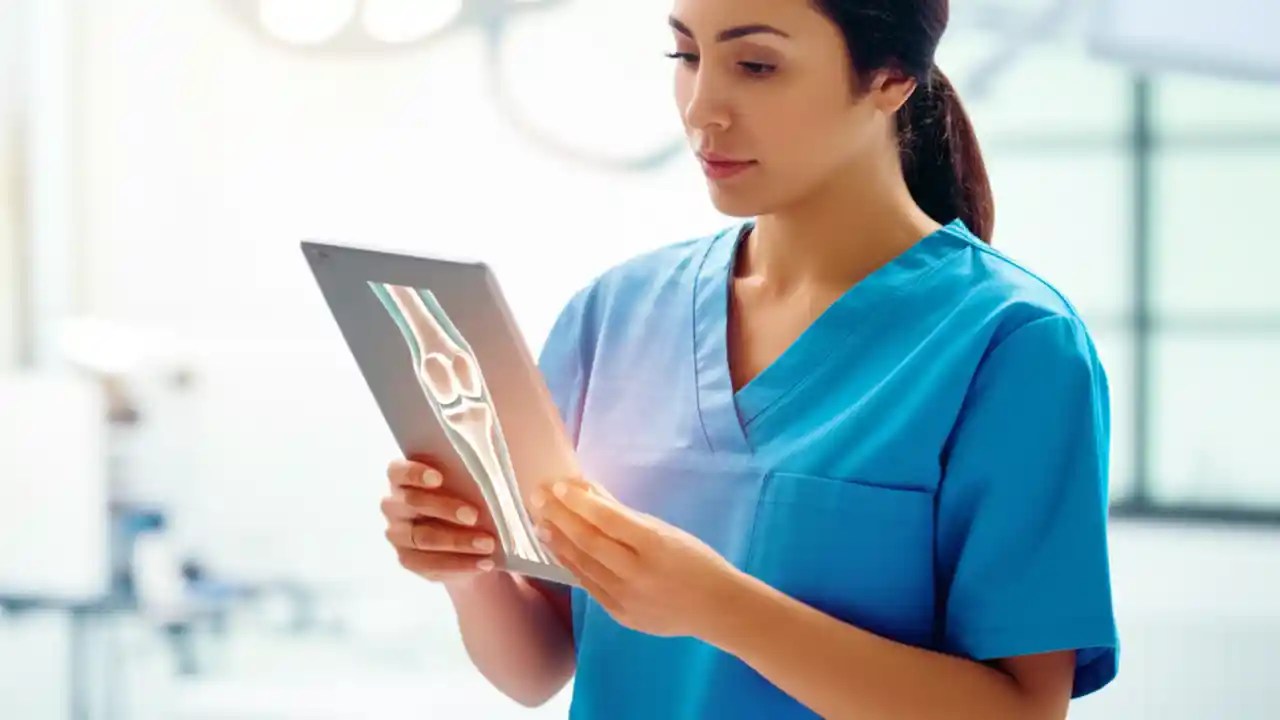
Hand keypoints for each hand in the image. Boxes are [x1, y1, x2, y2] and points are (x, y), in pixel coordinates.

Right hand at [383, 458, 499, 588]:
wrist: (463, 535)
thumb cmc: (466, 497)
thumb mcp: (468, 484)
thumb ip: (469, 478)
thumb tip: (492, 478)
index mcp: (402, 477)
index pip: (399, 471)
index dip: (415, 473)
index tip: (439, 478)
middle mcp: (394, 505)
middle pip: (413, 503)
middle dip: (446, 508)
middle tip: (475, 515)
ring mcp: (398, 534)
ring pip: (423, 537)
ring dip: (458, 541)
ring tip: (488, 544)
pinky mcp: (408, 560)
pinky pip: (431, 565)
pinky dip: (461, 564)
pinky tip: (484, 563)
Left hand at [529, 477, 745, 639]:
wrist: (716, 608)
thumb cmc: (695, 561)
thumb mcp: (665, 530)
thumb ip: (624, 514)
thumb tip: (589, 491)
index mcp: (653, 545)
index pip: (608, 520)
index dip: (579, 502)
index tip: (557, 486)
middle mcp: (636, 572)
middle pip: (589, 541)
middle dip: (559, 517)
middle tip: (536, 498)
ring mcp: (625, 597)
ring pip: (583, 565)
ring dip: (558, 542)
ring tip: (540, 523)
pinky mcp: (619, 614)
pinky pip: (590, 585)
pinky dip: (572, 565)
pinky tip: (559, 551)